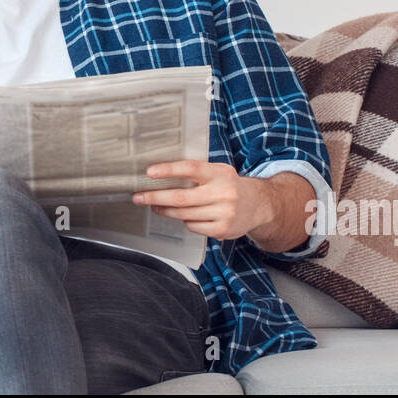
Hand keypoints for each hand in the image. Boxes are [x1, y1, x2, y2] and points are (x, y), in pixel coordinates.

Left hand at [132, 159, 271, 240]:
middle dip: (156, 197)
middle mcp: (223, 192)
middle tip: (138, 197)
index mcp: (220, 173)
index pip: (190, 168)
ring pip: (184, 214)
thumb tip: (160, 174)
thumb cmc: (230, 185)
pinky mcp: (222, 230)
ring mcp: (224, 213)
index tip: (149, 172)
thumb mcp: (218, 172)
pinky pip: (193, 226)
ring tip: (155, 206)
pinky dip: (185, 221)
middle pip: (181, 197)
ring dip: (165, 210)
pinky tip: (185, 216)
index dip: (168, 170)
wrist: (259, 205)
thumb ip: (196, 172)